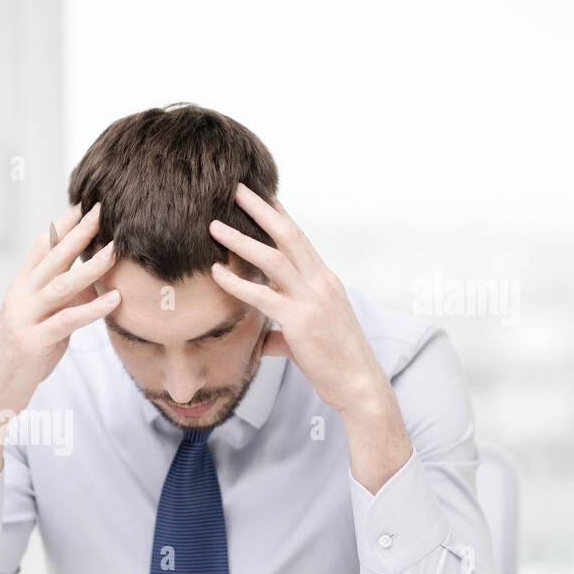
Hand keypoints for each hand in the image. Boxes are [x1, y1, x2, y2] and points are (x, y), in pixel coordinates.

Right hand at [0, 202, 120, 490]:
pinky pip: (68, 320)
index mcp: (19, 288)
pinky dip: (94, 309)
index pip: (41, 247)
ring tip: (115, 250)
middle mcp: (19, 297)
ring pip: (61, 284)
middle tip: (102, 210)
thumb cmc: (21, 358)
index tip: (84, 204)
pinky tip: (114, 299)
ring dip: (91, 266)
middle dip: (78, 233)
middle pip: (52, 257)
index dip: (62, 224)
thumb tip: (92, 284)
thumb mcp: (42, 322)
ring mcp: (24, 318)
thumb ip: (62, 302)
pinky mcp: (34, 342)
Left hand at [207, 184, 386, 414]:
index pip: (299, 238)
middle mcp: (321, 282)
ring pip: (273, 259)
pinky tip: (215, 273)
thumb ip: (281, 333)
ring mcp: (312, 300)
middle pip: (289, 234)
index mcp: (325, 280)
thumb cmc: (335, 362)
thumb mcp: (307, 338)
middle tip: (237, 188)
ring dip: (242, 239)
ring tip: (214, 226)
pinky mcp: (300, 322)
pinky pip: (262, 296)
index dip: (279, 214)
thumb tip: (261, 339)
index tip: (260, 193)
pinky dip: (236, 282)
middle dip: (262, 209)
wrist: (358, 385)